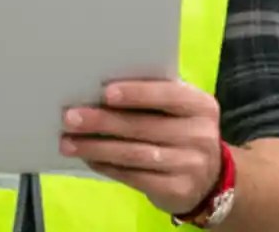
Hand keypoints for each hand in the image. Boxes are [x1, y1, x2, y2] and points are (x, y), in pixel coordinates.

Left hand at [59, 80, 223, 215]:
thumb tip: (98, 90)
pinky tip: (88, 159)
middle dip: (102, 121)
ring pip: (134, 153)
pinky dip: (107, 167)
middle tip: (70, 118)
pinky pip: (134, 176)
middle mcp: (200, 135)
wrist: (209, 178)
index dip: (136, 93)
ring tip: (68, 142)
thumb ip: (152, 97)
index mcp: (200, 105)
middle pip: (142, 126)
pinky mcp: (178, 189)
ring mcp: (191, 165)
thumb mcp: (179, 110)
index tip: (105, 93)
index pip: (167, 95)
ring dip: (96, 147)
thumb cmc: (181, 131)